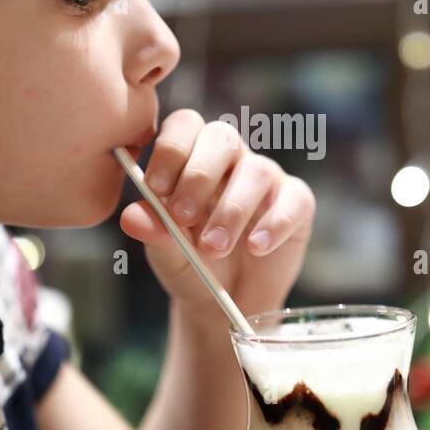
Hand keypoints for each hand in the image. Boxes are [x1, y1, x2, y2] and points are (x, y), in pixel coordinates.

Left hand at [119, 109, 314, 324]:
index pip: (185, 125)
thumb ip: (154, 232)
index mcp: (192, 157)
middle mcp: (231, 160)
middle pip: (221, 137)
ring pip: (255, 171)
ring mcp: (267, 179)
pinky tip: (256, 247)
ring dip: (231, 210)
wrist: (224, 305)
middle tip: (183, 216)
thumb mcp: (167, 254)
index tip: (156, 187)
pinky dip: (275, 223)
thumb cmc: (191, 266)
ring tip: (214, 248)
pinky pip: (293, 199)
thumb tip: (131, 216)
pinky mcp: (297, 203)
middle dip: (199, 175)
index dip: (171, 148)